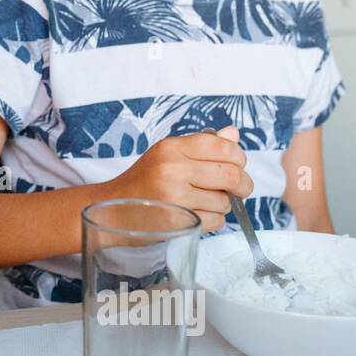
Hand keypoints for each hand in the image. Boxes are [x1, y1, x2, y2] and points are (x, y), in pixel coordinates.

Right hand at [108, 126, 252, 232]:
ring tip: (204, 202)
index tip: (237, 166)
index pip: (224, 147)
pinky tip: (196, 214)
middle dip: (243, 185)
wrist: (112, 209)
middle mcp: (172, 168)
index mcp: (171, 147)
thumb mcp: (167, 155)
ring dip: (223, 205)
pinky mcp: (176, 220)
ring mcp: (174, 196)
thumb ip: (202, 145)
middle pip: (232, 175)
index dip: (239, 158)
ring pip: (225, 201)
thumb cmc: (143, 182)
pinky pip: (215, 221)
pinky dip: (213, 220)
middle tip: (239, 189)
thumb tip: (233, 134)